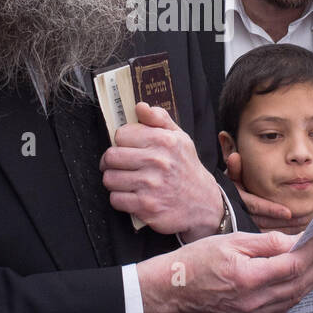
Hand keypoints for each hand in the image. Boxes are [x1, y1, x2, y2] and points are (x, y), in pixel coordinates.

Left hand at [101, 102, 223, 237]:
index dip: (122, 141)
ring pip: (109, 178)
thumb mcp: (180, 137)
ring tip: (127, 180)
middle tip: (121, 165)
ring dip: (114, 181)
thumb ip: (159, 118)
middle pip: (110, 156)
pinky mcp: (146, 206)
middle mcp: (158, 161)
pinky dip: (120, 198)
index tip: (128, 147)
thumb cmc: (186, 168)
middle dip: (111, 162)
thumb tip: (140, 106)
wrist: (203, 203)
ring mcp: (151, 185)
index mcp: (164, 140)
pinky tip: (132, 195)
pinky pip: (115, 199)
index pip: (121, 134)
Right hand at [137, 231, 312, 312]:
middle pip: (297, 285)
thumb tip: (294, 241)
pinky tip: (299, 285)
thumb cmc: (198, 260)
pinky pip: (280, 310)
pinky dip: (293, 295)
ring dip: (309, 283)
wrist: (174, 287)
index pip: (292, 266)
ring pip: (291, 300)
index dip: (310, 253)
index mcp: (248, 277)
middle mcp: (253, 301)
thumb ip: (267, 243)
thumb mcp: (232, 241)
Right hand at [224, 150, 295, 230]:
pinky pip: (268, 235)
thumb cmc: (230, 186)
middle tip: (303, 219)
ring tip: (304, 224)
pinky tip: (297, 230)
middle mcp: (239, 214)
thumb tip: (235, 157)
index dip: (271, 210)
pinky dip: (283, 233)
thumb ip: (234, 168)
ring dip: (286, 228)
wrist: (221, 203)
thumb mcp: (231, 177)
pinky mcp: (251, 231)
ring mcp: (244, 224)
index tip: (288, 212)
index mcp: (236, 199)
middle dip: (284, 222)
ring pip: (266, 230)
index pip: (255, 206)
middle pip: (263, 221)